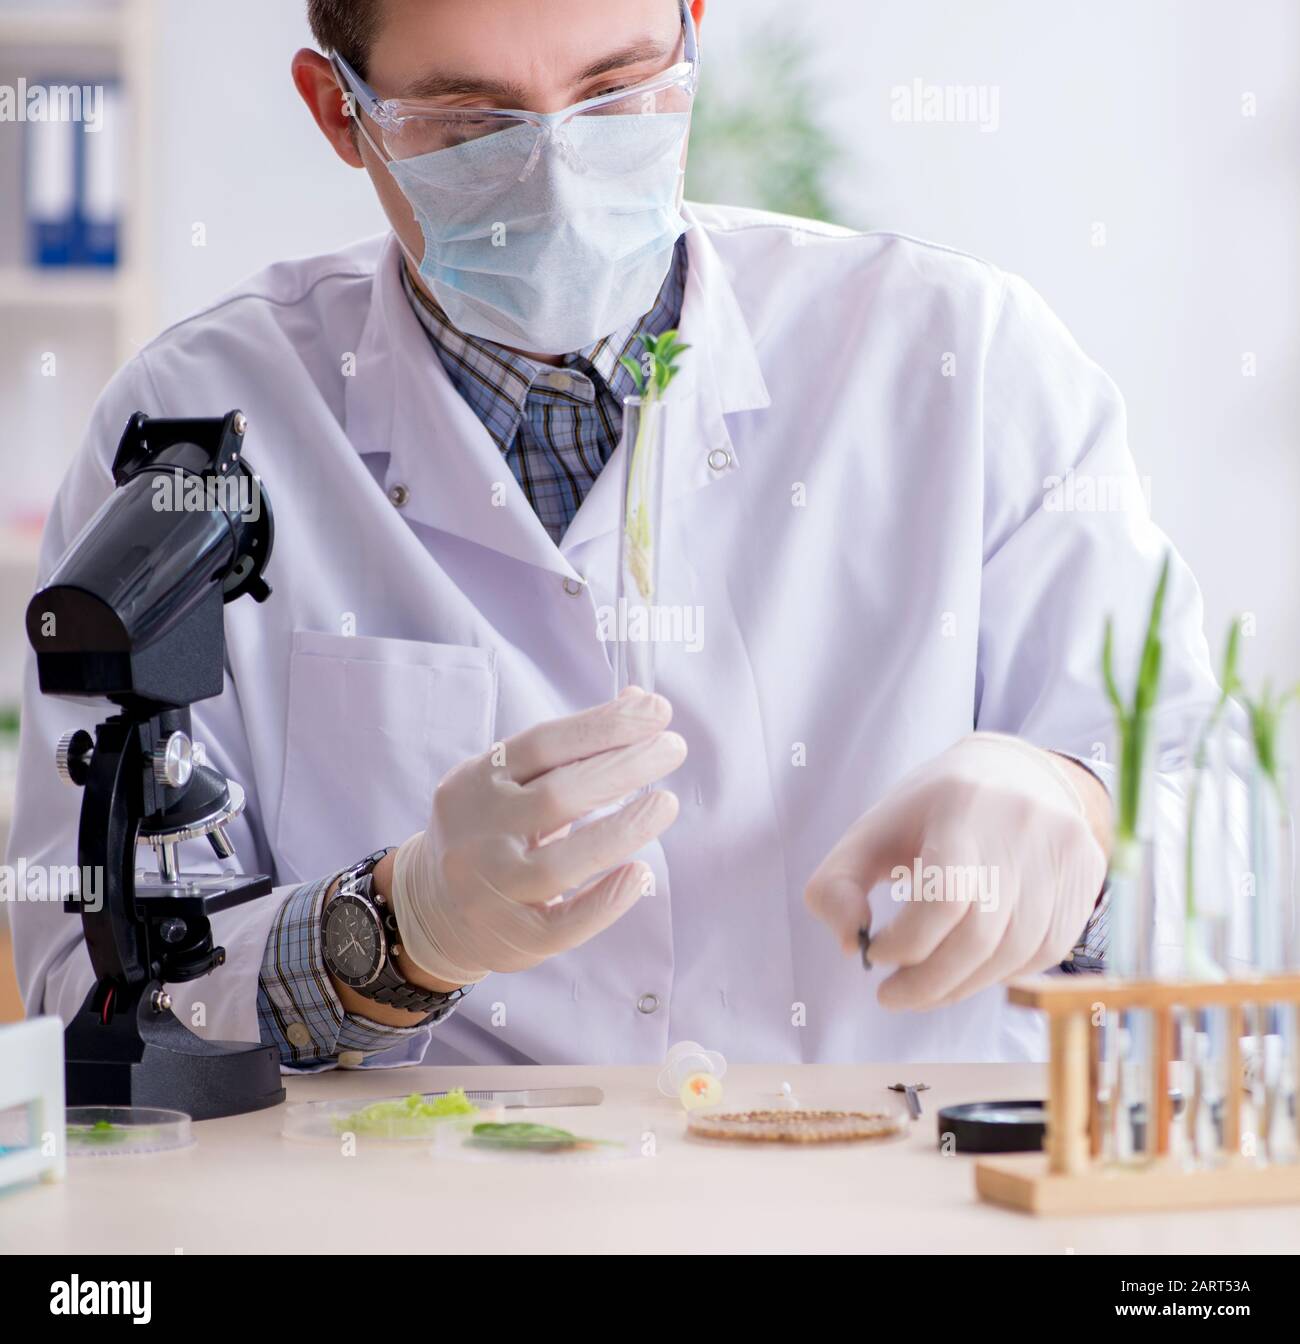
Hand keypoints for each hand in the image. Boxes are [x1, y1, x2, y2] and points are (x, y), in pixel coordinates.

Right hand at [388, 688, 685, 984]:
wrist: (434, 908)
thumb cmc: (493, 829)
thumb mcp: (514, 779)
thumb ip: (572, 746)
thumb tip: (640, 701)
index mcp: (478, 781)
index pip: (542, 743)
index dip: (602, 725)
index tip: (656, 711)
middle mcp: (478, 832)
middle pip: (555, 797)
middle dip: (622, 768)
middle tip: (673, 749)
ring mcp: (491, 888)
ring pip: (558, 865)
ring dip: (621, 832)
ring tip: (665, 804)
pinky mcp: (512, 938)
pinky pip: (562, 925)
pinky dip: (604, 902)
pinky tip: (639, 876)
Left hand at [804, 733, 1107, 1010]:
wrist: (1015, 773)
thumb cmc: (931, 812)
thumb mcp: (871, 833)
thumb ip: (837, 885)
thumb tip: (850, 943)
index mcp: (963, 805)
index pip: (945, 896)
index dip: (907, 941)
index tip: (876, 954)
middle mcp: (1025, 826)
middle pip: (981, 934)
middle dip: (929, 982)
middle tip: (892, 996)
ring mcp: (1065, 853)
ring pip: (1016, 952)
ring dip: (963, 984)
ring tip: (926, 987)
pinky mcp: (1088, 879)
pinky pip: (1047, 952)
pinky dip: (1002, 973)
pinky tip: (971, 967)